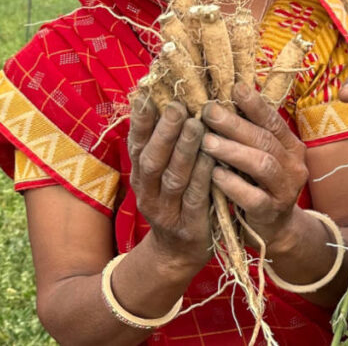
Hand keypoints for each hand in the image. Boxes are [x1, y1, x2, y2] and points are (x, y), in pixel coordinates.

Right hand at [128, 98, 214, 271]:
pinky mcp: (189, 226)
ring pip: (172, 178)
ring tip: (195, 124)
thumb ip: (165, 144)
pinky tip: (211, 158)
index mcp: (142, 175)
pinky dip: (202, 177)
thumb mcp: (164, 173)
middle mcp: (149, 192)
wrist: (180, 253)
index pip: (136, 145)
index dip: (140, 121)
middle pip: (151, 159)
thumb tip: (166, 99)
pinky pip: (195, 198)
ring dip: (183, 150)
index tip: (147, 94)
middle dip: (163, 132)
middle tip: (176, 105)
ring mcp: (167, 211)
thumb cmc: (178, 199)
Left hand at [200, 83, 308, 252]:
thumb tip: (223, 99)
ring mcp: (285, 190)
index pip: (273, 120)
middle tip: (208, 112)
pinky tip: (215, 175)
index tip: (234, 87)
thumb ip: (251, 133)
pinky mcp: (271, 212)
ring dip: (233, 151)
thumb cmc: (260, 184)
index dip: (255, 104)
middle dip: (235, 124)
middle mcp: (294, 165)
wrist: (276, 228)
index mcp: (291, 146)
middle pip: (265, 139)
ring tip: (206, 142)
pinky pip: (253, 197)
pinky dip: (233, 184)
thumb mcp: (262, 156)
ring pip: (262, 164)